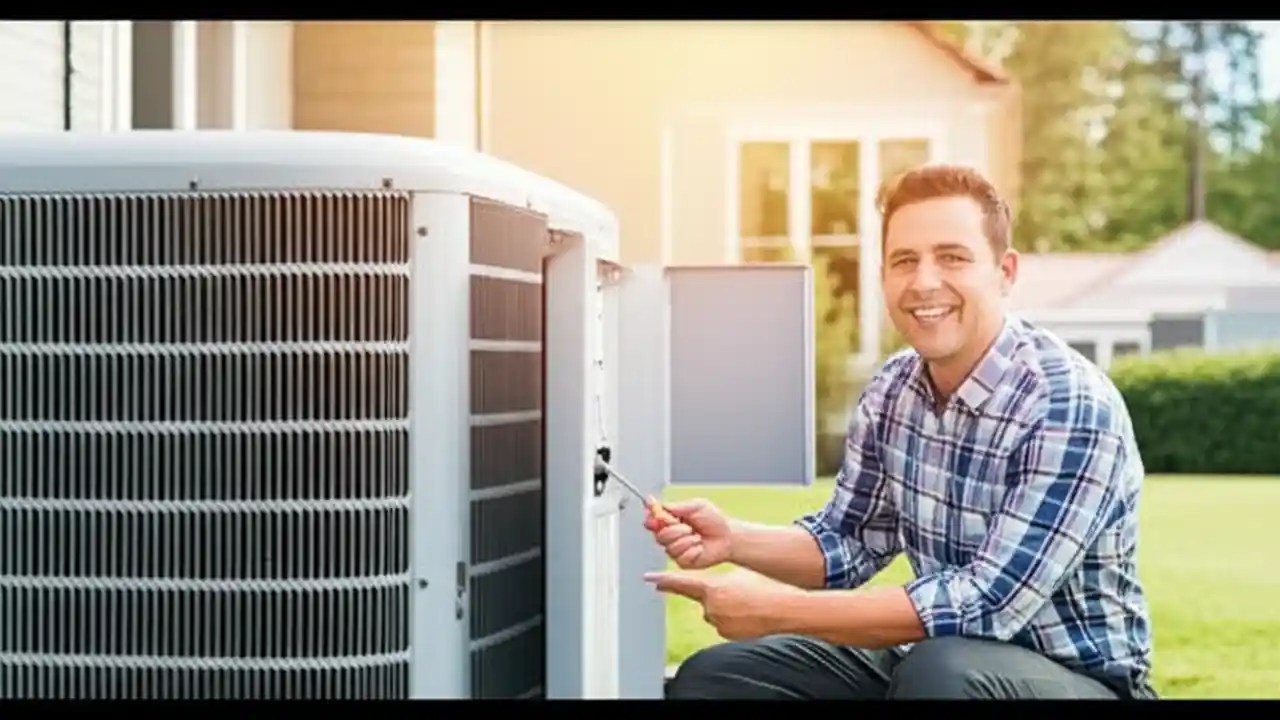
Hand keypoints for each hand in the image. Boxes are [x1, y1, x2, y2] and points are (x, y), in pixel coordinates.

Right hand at [644, 498, 732, 568]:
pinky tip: (700, 548)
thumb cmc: (714, 520)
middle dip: (674, 531)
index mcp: (670, 521)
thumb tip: (660, 505)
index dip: (650, 519)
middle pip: (658, 536)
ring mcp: (676, 550)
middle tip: (689, 528)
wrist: (728, 537)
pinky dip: (693, 551)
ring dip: (686, 541)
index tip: (654, 516)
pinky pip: (680, 558)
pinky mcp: (683, 562)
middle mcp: (670, 536)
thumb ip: (678, 506)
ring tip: (698, 537)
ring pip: (669, 548)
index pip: (651, 521)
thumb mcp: (697, 506)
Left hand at [644, 569, 800, 640]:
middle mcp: (711, 608)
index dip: (664, 581)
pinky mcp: (726, 635)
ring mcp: (718, 624)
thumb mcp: (738, 577)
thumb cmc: (764, 590)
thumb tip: (709, 590)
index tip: (650, 579)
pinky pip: (724, 625)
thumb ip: (717, 582)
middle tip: (740, 594)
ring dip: (727, 609)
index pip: (682, 584)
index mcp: (712, 588)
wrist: (783, 611)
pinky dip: (733, 620)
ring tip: (748, 605)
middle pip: (705, 600)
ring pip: (715, 613)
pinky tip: (749, 615)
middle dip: (717, 597)